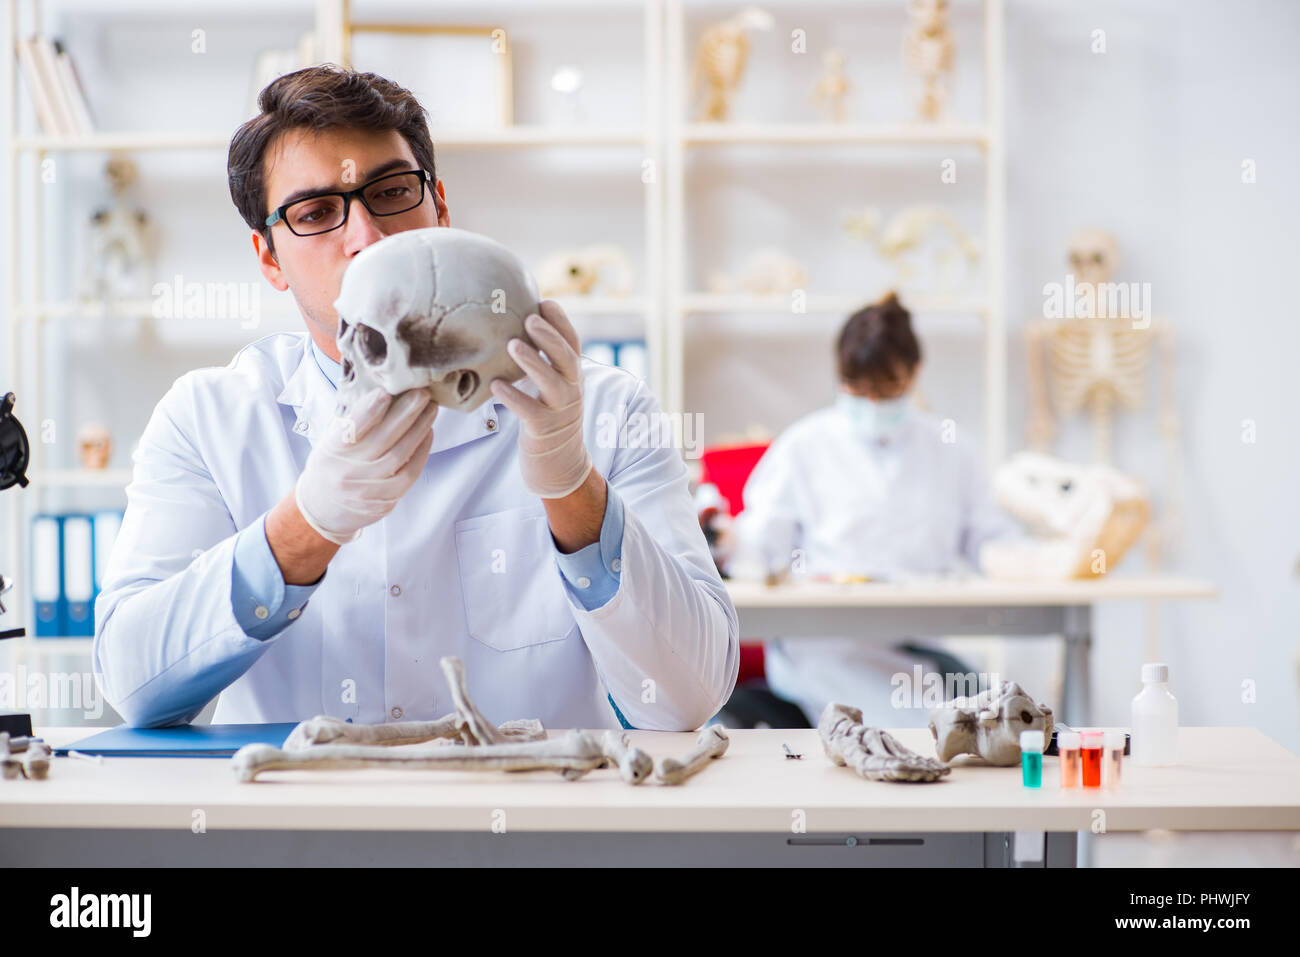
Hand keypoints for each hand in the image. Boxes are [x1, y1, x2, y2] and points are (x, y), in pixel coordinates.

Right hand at [294, 387, 437, 544]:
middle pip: (383, 439)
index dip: (369, 411)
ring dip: (419, 429)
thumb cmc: (331, 464)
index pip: (350, 430)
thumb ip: (350, 419)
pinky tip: (428, 433)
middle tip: (422, 394)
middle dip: (406, 414)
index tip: (385, 392)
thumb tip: (378, 387)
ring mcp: (367, 489)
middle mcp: (348, 472)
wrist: (322, 508)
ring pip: (400, 455)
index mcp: (331, 451)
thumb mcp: (330, 440)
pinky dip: (422, 451)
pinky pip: (409, 473)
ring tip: (430, 409)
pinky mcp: (384, 501)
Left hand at [490, 300, 592, 498]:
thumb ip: (541, 363)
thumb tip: (510, 328)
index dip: (561, 322)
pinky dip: (514, 397)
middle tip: (530, 318)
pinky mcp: (544, 430)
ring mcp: (560, 411)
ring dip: (533, 362)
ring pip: (551, 382)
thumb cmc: (547, 419)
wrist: (560, 465)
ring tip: (512, 344)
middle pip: (567, 358)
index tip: (545, 301)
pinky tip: (496, 386)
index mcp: (573, 376)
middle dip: (550, 336)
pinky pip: (530, 411)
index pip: (573, 343)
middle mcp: (572, 390)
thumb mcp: (550, 388)